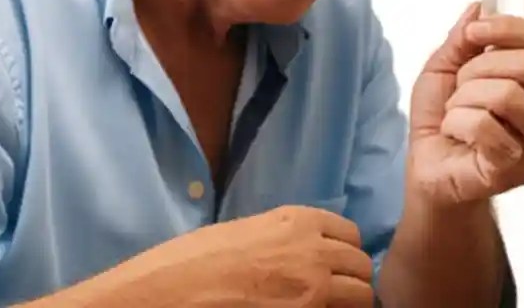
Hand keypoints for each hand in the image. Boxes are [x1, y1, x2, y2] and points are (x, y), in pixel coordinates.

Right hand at [30, 206, 372, 307]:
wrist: (162, 297)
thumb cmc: (188, 264)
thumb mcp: (240, 233)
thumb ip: (280, 238)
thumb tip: (300, 252)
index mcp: (296, 223)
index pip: (351, 235)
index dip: (342, 254)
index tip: (332, 268)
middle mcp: (314, 254)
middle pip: (362, 268)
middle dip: (350, 281)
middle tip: (330, 296)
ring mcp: (314, 293)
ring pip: (361, 299)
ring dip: (347, 304)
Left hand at [407, 3, 523, 204]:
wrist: (429, 169)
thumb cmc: (444, 119)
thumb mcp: (445, 68)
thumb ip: (464, 37)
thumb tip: (484, 2)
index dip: (504, 28)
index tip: (472, 35)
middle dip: (477, 69)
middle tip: (460, 88)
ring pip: (506, 95)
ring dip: (465, 100)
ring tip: (457, 114)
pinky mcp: (521, 166)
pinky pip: (487, 127)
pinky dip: (458, 125)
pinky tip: (457, 135)